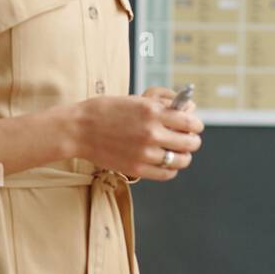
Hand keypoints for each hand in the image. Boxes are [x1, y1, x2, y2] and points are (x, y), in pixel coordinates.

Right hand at [71, 89, 203, 180]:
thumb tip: (187, 111)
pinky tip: (165, 162)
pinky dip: (171, 169)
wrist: (78, 129)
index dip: (196, 125)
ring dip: (183, 156)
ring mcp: (145, 153)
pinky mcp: (137, 168)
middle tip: (187, 140)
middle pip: (191, 143)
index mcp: (153, 112)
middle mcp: (152, 132)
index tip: (193, 126)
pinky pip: (167, 173)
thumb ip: (162, 106)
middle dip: (192, 141)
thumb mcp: (136, 99)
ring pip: (182, 160)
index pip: (191, 122)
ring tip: (177, 152)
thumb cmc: (105, 111)